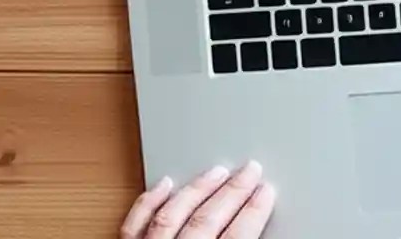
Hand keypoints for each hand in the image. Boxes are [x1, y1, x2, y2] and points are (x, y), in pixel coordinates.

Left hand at [119, 162, 274, 238]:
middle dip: (233, 192)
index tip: (266, 191)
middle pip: (207, 220)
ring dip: (197, 190)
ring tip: (216, 172)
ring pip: (172, 215)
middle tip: (250, 170)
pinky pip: (134, 226)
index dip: (255, 211)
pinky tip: (164, 185)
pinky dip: (148, 203)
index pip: (237, 236)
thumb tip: (264, 231)